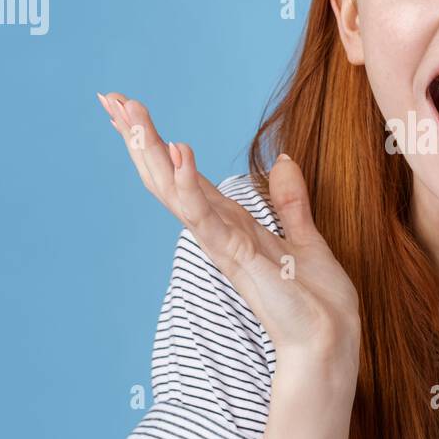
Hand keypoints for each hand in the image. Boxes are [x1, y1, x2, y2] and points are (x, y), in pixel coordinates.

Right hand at [97, 91, 361, 374]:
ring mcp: (222, 244)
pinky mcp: (236, 257)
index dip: (157, 142)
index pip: (184, 175)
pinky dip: (189, 186)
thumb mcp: (306, 237)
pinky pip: (206, 217)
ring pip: (175, 191)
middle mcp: (218, 232)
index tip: (130, 109)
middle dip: (138, 138)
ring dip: (150, 152)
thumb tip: (283, 161)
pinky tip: (177, 153)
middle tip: (109, 98)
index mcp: (231, 224)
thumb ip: (290, 201)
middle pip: (167, 177)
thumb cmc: (317, 300)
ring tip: (128, 114)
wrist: (329, 340)